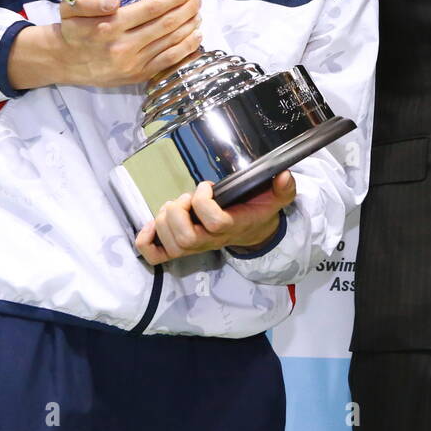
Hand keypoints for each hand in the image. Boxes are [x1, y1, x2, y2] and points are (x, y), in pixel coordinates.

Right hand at [8, 0, 201, 89]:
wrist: (65, 61)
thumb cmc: (72, 29)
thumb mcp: (71, 8)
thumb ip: (88, 2)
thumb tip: (113, 2)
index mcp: (110, 26)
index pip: (151, 9)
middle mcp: (124, 45)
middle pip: (166, 25)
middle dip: (187, 10)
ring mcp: (134, 62)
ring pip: (171, 42)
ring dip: (190, 26)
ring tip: (198, 13)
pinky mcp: (139, 75)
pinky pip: (169, 61)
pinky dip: (187, 48)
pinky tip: (196, 36)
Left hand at [135, 170, 297, 264]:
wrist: (252, 232)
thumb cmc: (257, 211)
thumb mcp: (276, 199)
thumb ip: (284, 189)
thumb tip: (284, 175)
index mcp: (233, 227)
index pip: (215, 223)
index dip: (204, 202)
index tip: (208, 186)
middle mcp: (212, 241)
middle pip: (186, 238)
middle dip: (179, 211)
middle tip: (187, 198)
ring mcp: (195, 247)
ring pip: (171, 243)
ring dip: (165, 218)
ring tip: (176, 205)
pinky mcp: (180, 249)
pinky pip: (157, 255)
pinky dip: (146, 241)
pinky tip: (149, 226)